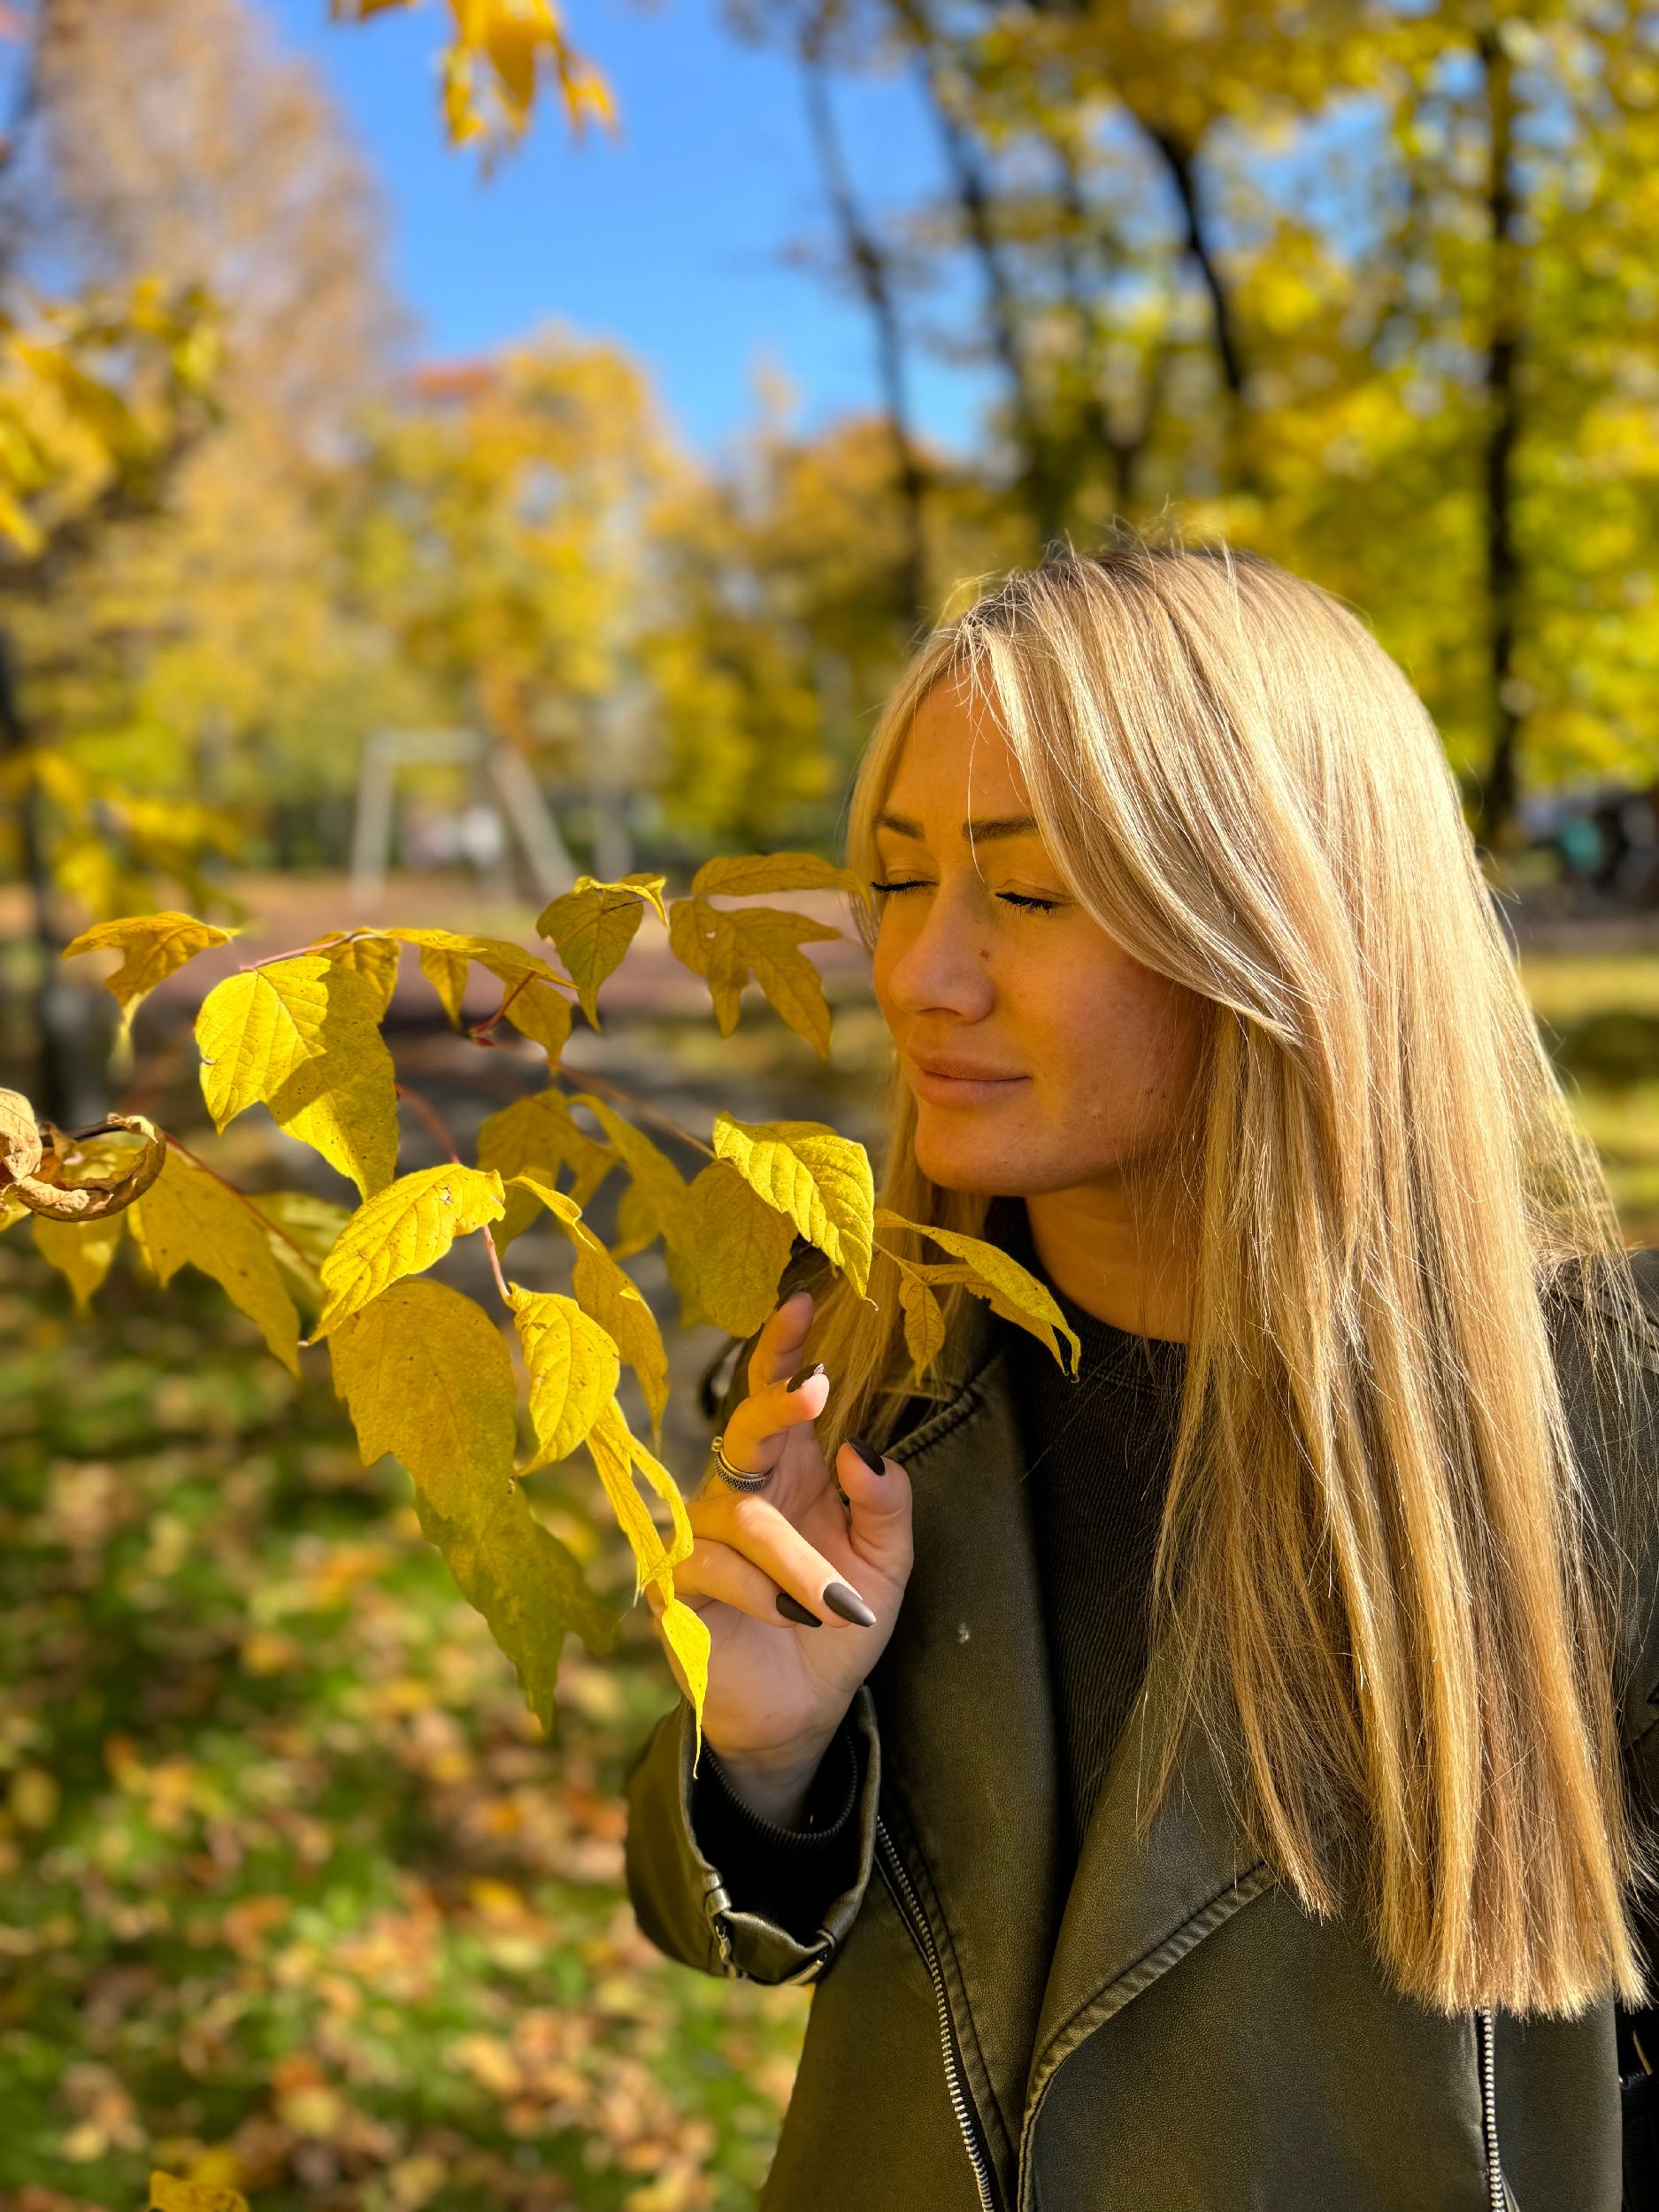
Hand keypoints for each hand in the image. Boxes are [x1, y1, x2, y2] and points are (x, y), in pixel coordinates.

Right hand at [645, 1285, 912, 1824]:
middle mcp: (740, 1489)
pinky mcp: (674, 1583)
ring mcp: (701, 1534)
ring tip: (840, 1608)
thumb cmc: (838, 1622)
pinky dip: (763, 1594)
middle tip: (813, 1394)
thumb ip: (885, 1504)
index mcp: (791, 1470)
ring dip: (798, 1564)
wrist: (801, 1709)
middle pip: (744, 1426)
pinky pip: (714, 1568)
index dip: (784, 1350)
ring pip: (745, 1519)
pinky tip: (794, 1620)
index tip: (801, 1302)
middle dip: (775, 1404)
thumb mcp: (885, 1564)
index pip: (780, 1394)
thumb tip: (862, 1448)